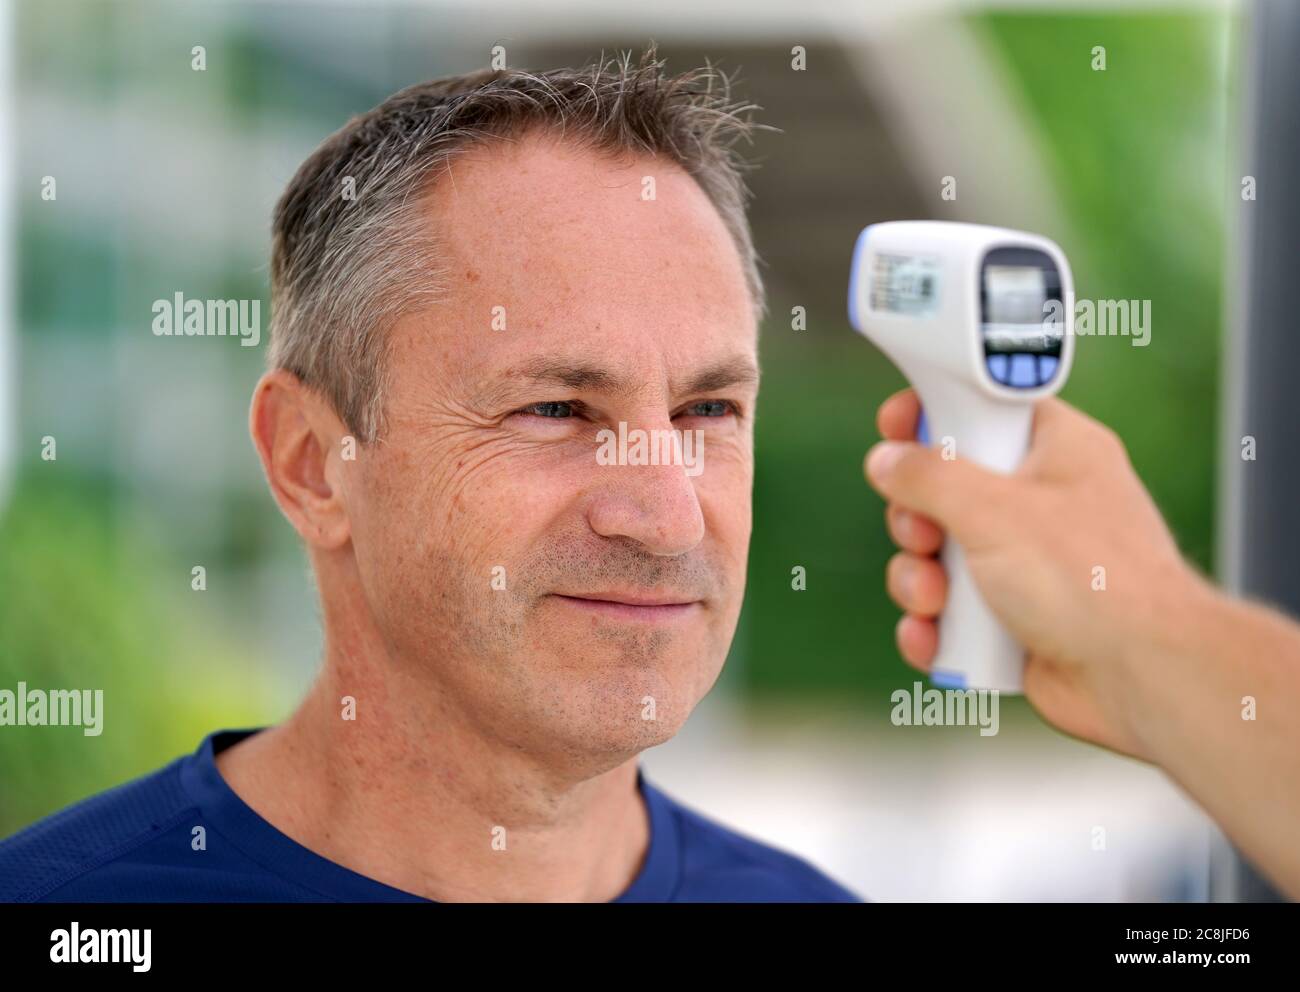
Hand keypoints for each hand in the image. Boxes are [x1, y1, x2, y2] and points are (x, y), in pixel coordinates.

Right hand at [863, 388, 1214, 759]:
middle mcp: (1041, 503)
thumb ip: (929, 476)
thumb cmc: (1092, 580)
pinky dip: (933, 627)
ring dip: (918, 581)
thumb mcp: (994, 509)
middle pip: (943, 490)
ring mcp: (1026, 565)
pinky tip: (933, 638)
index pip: (984, 409)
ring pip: (938, 557)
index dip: (936, 413)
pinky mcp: (1013, 620)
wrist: (1142, 676)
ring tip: (935, 601)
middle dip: (916, 522)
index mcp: (1056, 451)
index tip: (895, 425)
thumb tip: (887, 460)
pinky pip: (949, 613)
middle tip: (926, 536)